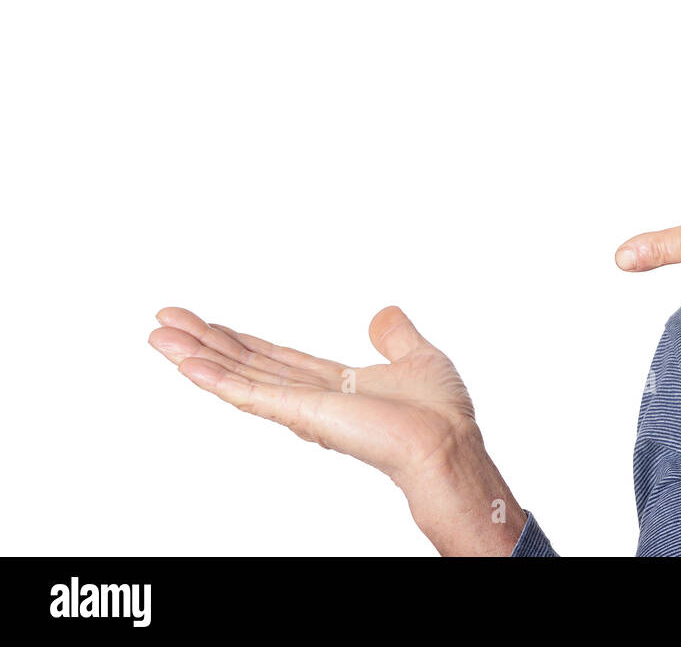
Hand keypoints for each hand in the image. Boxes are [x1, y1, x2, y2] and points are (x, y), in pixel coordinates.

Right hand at [148, 305, 525, 554]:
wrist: (446, 442)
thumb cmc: (440, 415)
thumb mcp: (418, 357)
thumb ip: (397, 336)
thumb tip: (385, 313)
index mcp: (334, 385)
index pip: (276, 360)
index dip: (241, 341)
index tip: (209, 323)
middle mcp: (311, 398)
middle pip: (247, 365)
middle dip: (205, 343)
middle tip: (165, 319)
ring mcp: (303, 409)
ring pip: (238, 377)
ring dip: (196, 356)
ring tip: (159, 334)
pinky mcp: (302, 415)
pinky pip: (250, 394)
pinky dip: (216, 379)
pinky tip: (185, 363)